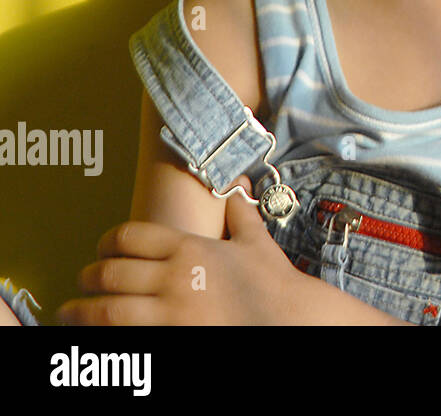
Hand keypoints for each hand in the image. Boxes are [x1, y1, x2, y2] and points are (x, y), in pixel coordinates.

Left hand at [57, 178, 306, 324]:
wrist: (290, 317)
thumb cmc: (273, 280)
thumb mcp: (256, 241)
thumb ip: (240, 212)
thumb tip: (240, 181)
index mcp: (190, 248)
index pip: (129, 237)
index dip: (107, 243)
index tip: (102, 250)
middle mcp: (174, 277)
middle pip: (111, 273)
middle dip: (89, 277)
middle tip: (84, 281)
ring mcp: (171, 312)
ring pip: (107, 311)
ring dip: (81, 311)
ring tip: (71, 312)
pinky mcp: (172, 337)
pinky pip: (125, 336)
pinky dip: (104, 334)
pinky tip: (98, 333)